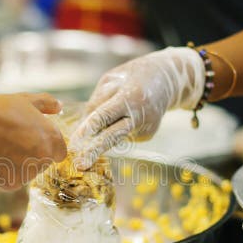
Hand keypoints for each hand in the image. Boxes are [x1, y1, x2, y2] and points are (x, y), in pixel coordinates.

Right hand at [0, 93, 66, 188]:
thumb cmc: (1, 111)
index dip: (45, 146)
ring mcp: (30, 173)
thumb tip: (59, 106)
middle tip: (11, 141)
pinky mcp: (14, 183)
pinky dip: (2, 173)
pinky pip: (10, 180)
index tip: (30, 140)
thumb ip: (46, 103)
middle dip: (29, 156)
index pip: (59, 152)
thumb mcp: (26, 100)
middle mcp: (46, 158)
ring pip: (25, 172)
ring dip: (15, 164)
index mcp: (53, 139)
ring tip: (0, 147)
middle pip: (42, 163)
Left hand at [69, 47, 203, 168]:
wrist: (168, 79)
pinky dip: (116, 127)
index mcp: (130, 97)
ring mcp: (146, 128)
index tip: (75, 141)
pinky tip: (126, 115)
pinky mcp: (147, 135)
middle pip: (112, 137)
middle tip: (80, 166)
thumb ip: (97, 101)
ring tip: (101, 127)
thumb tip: (82, 127)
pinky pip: (122, 134)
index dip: (88, 129)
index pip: (105, 116)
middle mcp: (140, 116)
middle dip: (94, 152)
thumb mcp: (112, 80)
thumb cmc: (132, 77)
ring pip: (114, 137)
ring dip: (99, 138)